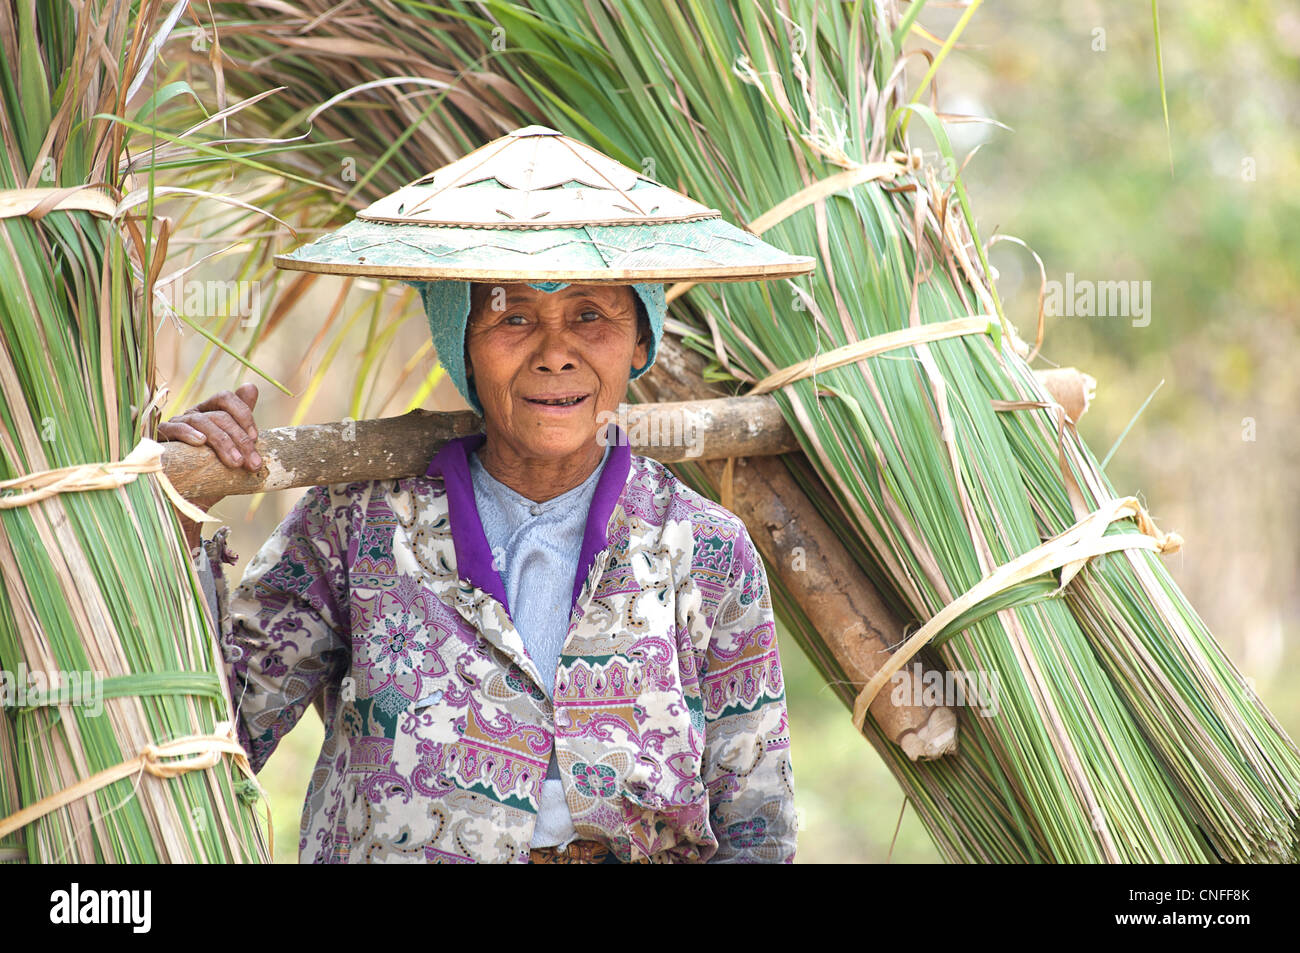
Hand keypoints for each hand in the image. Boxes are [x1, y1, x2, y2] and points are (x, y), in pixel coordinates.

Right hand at [157, 383, 262, 548]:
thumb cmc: (210, 475)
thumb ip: (242, 424)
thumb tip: (251, 386)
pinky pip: (173, 428)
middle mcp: (192, 416)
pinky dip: (188, 433)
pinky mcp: (160, 439)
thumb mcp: (232, 452)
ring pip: (201, 422)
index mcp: (210, 415)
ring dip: (222, 441)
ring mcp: (175, 426)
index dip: (243, 413)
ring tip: (235, 462)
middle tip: (252, 462)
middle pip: (218, 415)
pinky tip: (200, 443)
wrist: (186, 502)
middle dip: (240, 438)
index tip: (257, 438)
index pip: (225, 399)